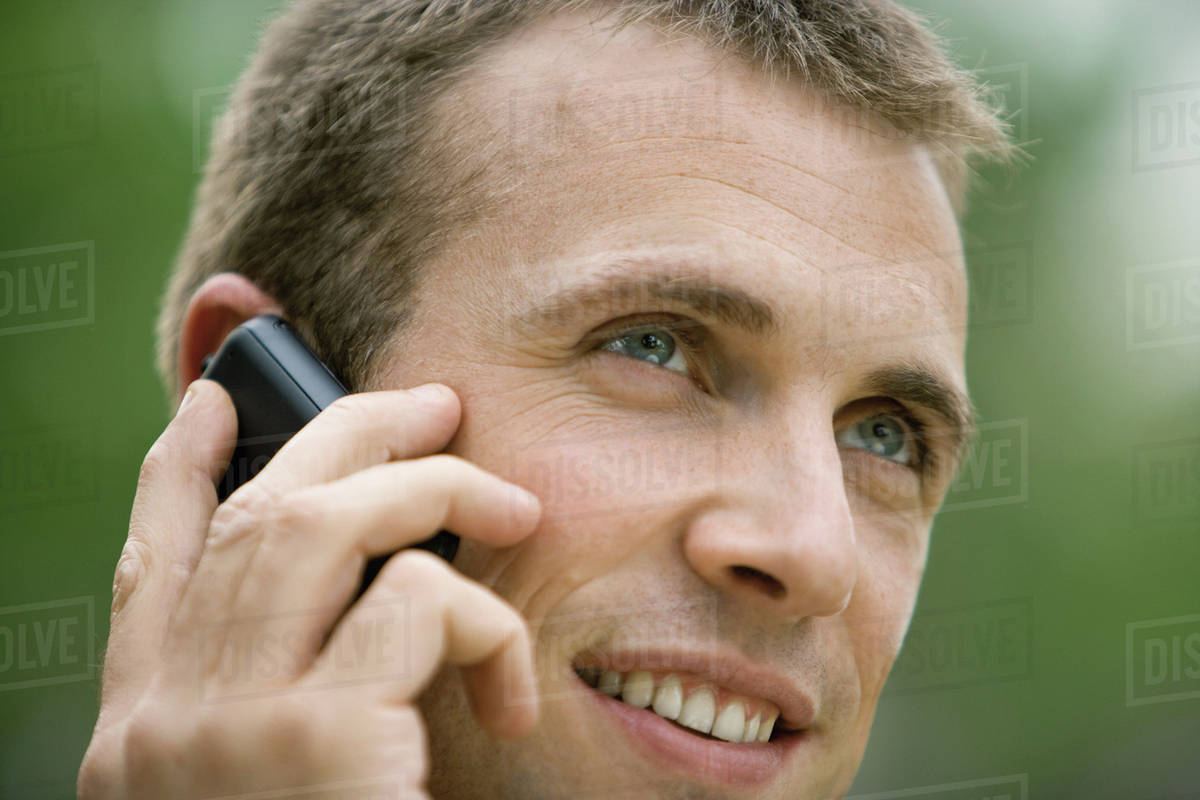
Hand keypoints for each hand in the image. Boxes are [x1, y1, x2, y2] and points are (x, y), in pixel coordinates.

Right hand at [77, 380, 541, 799]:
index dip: (177, 475)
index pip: (145, 573)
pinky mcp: (316, 735)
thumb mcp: (257, 786)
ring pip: (326, 521)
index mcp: (142, 733)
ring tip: (514, 509)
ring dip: (434, 491)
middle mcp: (162, 719)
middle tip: (434, 405)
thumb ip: (265, 705)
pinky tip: (507, 697)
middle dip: (352, 434)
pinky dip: (487, 625)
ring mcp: (229, 721)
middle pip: (255, 517)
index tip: (210, 401)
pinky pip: (422, 603)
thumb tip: (358, 603)